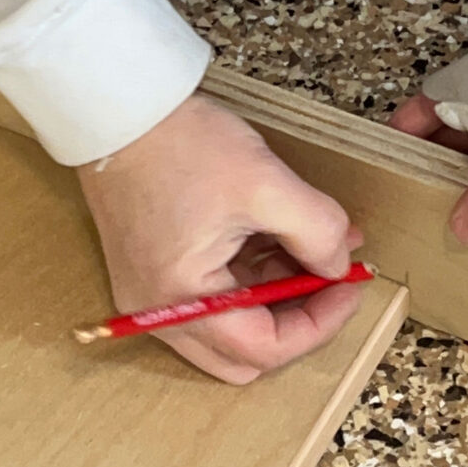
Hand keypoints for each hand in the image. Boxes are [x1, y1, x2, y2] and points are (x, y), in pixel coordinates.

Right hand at [77, 94, 365, 384]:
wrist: (118, 110)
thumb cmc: (178, 142)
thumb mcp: (266, 184)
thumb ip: (318, 231)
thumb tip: (339, 265)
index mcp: (182, 299)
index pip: (265, 348)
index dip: (321, 323)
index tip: (349, 285)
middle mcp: (158, 312)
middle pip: (243, 356)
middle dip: (295, 323)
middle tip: (328, 282)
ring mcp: (149, 296)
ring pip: (229, 329)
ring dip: (272, 299)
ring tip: (305, 249)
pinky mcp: (148, 274)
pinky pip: (208, 300)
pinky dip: (246, 281)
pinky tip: (270, 240)